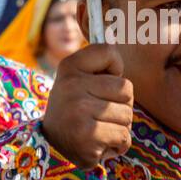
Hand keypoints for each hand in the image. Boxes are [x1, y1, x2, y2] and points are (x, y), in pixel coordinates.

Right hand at [41, 43, 133, 169]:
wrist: (53, 146)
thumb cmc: (76, 109)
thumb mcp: (79, 79)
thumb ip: (99, 64)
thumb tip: (118, 33)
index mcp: (69, 66)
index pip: (110, 52)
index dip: (115, 71)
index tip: (101, 84)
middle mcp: (71, 85)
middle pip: (127, 89)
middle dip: (121, 105)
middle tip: (99, 113)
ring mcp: (79, 110)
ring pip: (127, 115)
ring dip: (119, 127)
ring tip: (99, 129)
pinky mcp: (87, 135)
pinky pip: (124, 136)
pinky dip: (118, 144)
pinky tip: (100, 144)